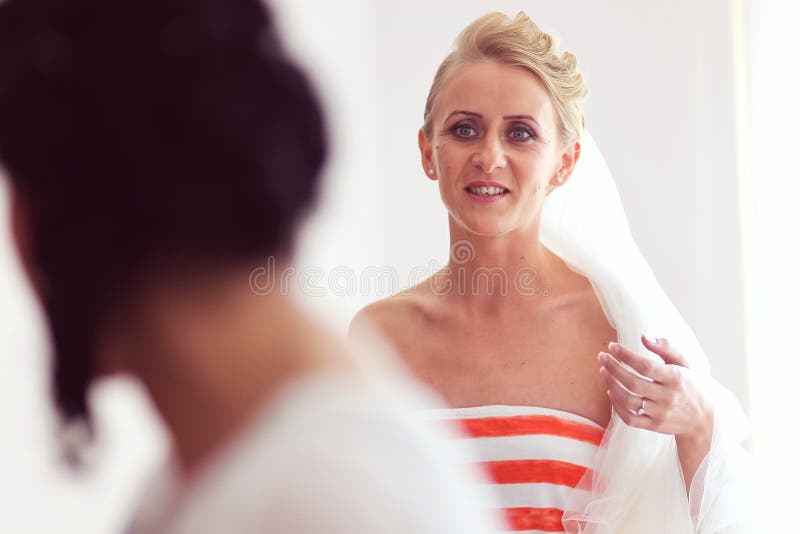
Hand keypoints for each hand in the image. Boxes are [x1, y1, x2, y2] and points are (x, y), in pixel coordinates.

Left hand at [598, 335, 712, 440]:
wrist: (704, 419)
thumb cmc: (690, 385)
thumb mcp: (684, 364)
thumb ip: (666, 348)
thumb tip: (643, 337)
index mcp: (676, 378)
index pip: (645, 366)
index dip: (626, 355)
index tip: (612, 346)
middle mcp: (668, 397)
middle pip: (633, 383)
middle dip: (613, 368)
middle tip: (602, 356)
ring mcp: (660, 413)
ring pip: (628, 401)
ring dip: (612, 384)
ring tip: (604, 371)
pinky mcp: (654, 426)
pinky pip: (630, 418)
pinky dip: (616, 406)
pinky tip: (611, 391)